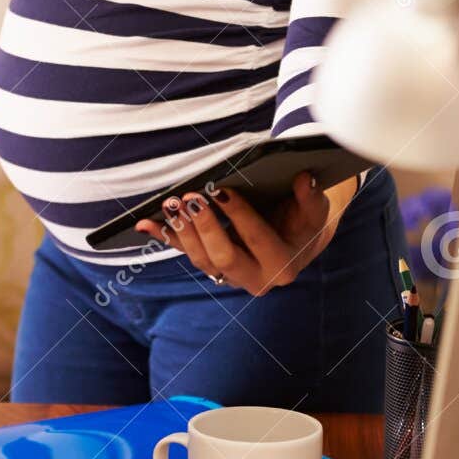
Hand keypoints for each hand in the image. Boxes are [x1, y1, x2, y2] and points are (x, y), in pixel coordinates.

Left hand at [135, 172, 358, 295]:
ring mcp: (230, 276)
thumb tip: (304, 179)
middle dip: (204, 227)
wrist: (298, 238)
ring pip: (200, 259)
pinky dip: (164, 237)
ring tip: (171, 202)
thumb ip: (311, 198)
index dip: (238, 215)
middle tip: (190, 199)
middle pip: (222, 257)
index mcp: (281, 266)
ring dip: (181, 230)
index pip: (257, 240)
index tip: (221, 190)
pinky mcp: (212, 266)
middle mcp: (254, 278)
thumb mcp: (315, 210)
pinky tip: (144, 224)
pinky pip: (185, 252)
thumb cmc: (305, 221)